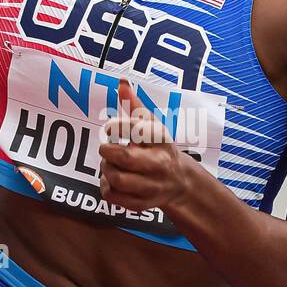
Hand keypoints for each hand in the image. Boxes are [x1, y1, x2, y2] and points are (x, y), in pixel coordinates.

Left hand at [98, 78, 192, 212]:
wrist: (181, 183)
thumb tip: (121, 82)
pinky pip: (113, 197)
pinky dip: (106, 187)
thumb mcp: (152, 126)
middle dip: (107, 151)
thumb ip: (134, 106)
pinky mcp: (142, 204)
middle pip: (124, 158)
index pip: (138, 129)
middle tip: (106, 148)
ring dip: (105, 169)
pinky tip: (111, 180)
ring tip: (109, 163)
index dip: (117, 126)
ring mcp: (151, 187)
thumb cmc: (159, 148)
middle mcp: (159, 165)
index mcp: (161, 141)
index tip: (109, 127)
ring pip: (116, 179)